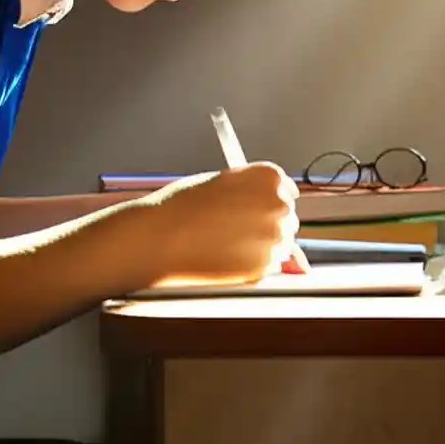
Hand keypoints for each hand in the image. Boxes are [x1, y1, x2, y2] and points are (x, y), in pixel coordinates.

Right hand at [145, 162, 308, 285]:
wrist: (158, 237)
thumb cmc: (181, 207)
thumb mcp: (221, 186)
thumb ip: (252, 195)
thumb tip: (278, 214)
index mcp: (268, 176)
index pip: (286, 190)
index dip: (266, 202)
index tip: (253, 210)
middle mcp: (278, 203)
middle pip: (286, 218)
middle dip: (265, 225)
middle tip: (232, 230)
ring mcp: (275, 236)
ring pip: (281, 246)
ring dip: (260, 247)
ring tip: (223, 244)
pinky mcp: (265, 265)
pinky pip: (270, 267)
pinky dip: (254, 267)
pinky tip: (225, 257)